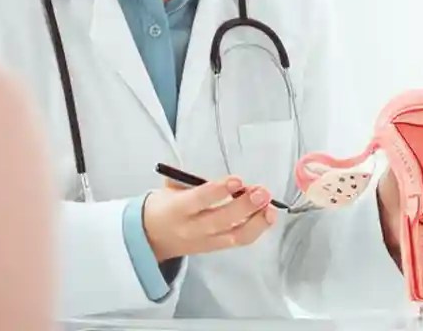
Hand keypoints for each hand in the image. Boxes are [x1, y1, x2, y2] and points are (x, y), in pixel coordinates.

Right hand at [142, 175, 277, 262]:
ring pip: (235, 235)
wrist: (152, 237)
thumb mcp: (170, 188)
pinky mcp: (215, 248)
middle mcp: (192, 229)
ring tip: (270, 207)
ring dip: (257, 221)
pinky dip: (256, 229)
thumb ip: (193, 180)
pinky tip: (267, 216)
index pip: (199, 200)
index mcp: (177, 209)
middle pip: (221, 220)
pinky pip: (239, 241)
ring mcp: (205, 241)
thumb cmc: (165, 206)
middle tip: (262, 193)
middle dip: (245, 206)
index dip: (219, 191)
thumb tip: (220, 175)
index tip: (237, 181)